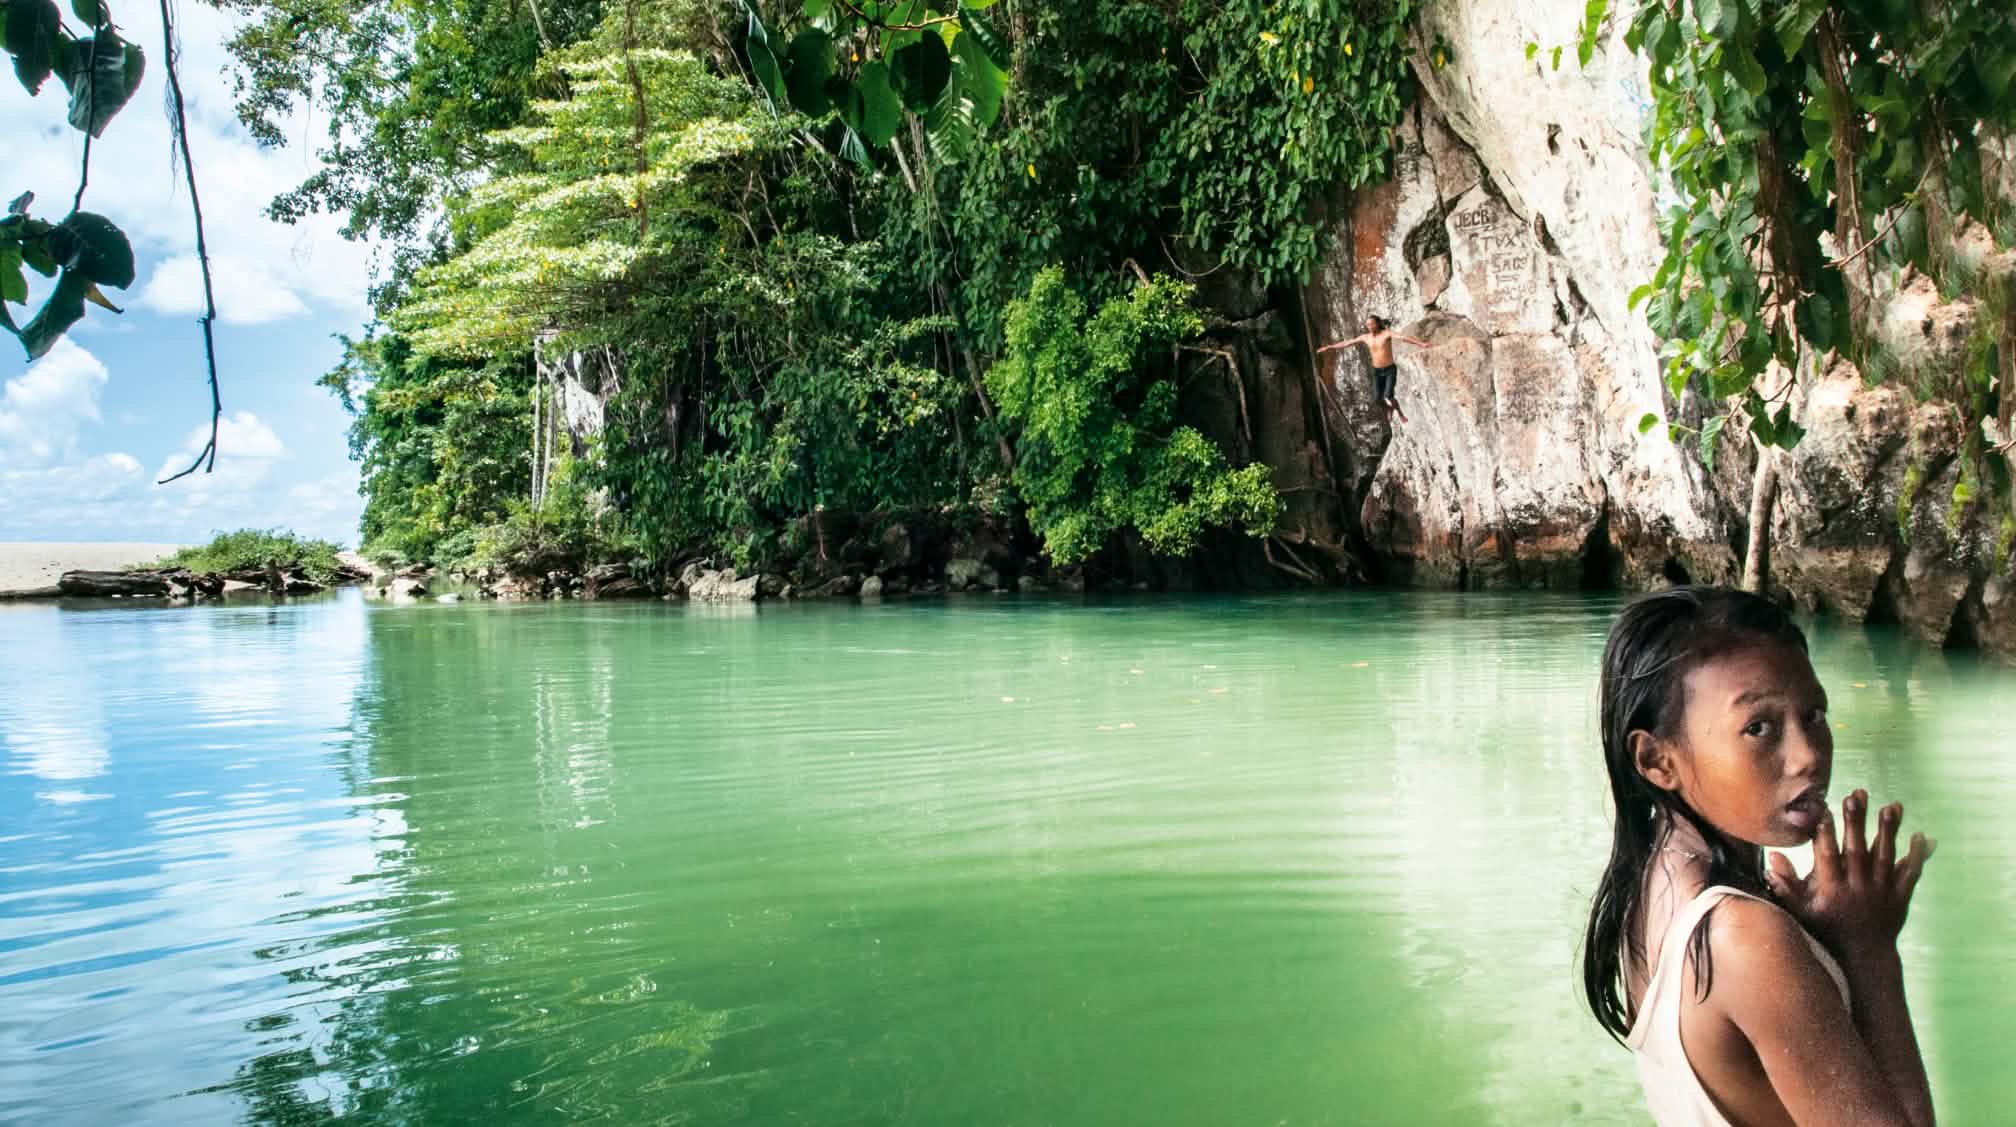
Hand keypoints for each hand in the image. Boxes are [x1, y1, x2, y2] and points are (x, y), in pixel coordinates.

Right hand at [1765, 789, 1934, 959]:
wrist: (1863, 959)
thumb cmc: (1826, 931)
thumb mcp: (1800, 912)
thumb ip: (1786, 885)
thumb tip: (1773, 857)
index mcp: (1831, 890)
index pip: (1827, 855)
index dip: (1825, 832)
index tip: (1824, 809)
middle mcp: (1857, 889)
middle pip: (1857, 850)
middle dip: (1856, 822)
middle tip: (1857, 795)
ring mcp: (1881, 894)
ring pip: (1886, 858)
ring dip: (1888, 831)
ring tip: (1891, 806)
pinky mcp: (1900, 899)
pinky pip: (1910, 875)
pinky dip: (1917, 856)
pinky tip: (1920, 836)